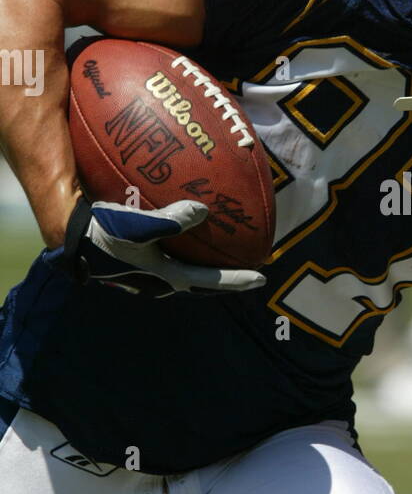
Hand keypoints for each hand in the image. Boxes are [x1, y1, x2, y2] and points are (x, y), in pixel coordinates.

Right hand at [48, 197, 265, 298]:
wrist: (67, 237)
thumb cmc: (100, 233)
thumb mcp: (134, 227)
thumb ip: (168, 221)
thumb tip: (203, 211)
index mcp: (164, 276)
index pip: (208, 281)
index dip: (236, 280)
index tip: (262, 279)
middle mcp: (157, 278)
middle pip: (200, 280)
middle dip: (224, 276)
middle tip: (248, 267)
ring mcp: (145, 269)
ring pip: (185, 267)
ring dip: (204, 261)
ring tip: (221, 249)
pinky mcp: (133, 256)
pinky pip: (168, 249)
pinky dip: (183, 239)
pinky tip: (186, 220)